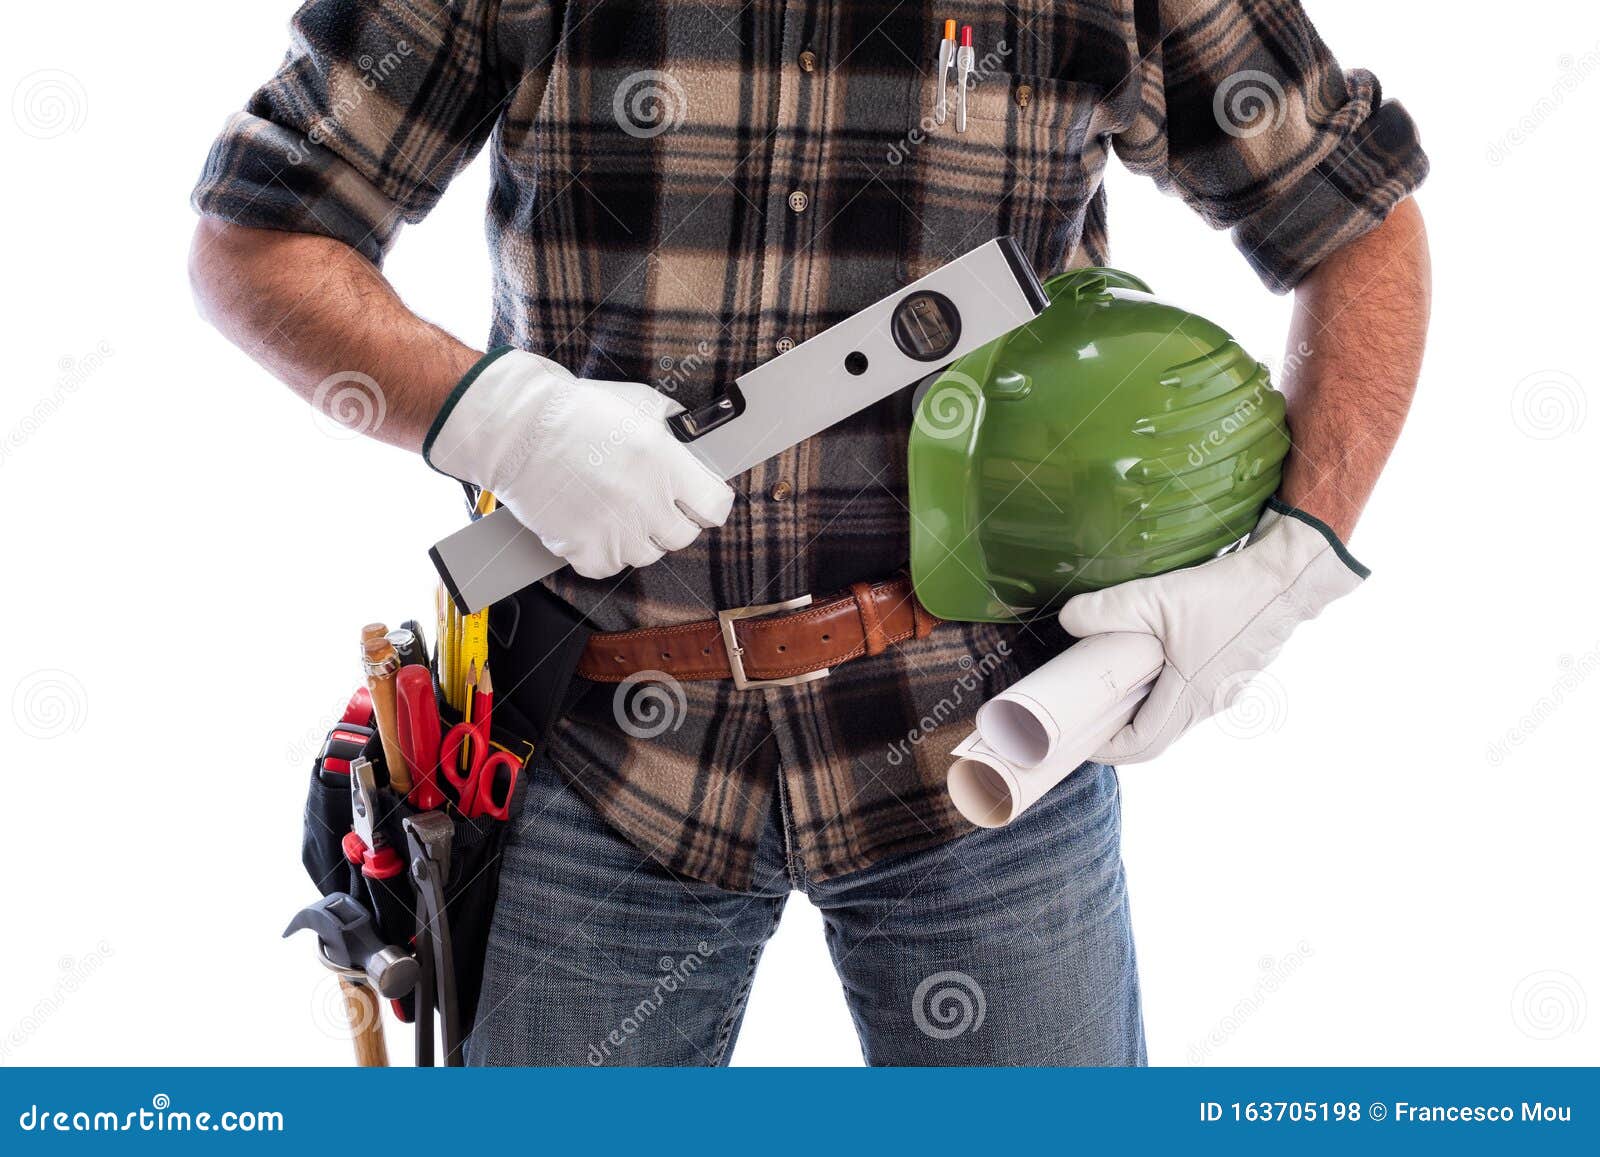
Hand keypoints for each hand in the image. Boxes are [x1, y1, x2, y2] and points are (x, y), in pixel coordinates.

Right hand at [424, 348, 733, 577]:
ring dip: (637, 537)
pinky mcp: (585, 550)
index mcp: (666, 463)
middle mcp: (646, 502)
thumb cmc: (577, 410)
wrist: (519, 429)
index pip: (716, 506)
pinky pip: (609, 566)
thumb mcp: (641, 403)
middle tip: (652, 500)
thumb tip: (697, 444)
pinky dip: (603, 552)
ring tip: (617, 509)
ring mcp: (616, 531)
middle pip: (683, 536)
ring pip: (647, 554)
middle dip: (673, 519)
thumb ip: (676, 427)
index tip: (700, 499)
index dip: (710, 502)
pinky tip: (593, 525)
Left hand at [1058, 501, 1366, 763]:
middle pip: (1158, 734)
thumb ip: (1107, 610)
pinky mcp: (1237, 673)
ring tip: (1115, 687)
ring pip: (1178, 715)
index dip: (1107, 749)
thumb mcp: (1157, 598)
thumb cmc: (1227, 595)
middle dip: (1122, 730)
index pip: (1142, 745)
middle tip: (1091, 713)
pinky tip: (1154, 662)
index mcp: (1190, 698)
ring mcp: (1228, 691)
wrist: (1288, 579)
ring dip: (1146, 708)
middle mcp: (1211, 703)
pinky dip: (1169, 690)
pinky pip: (1195, 695)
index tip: (1081, 740)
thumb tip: (1068, 620)